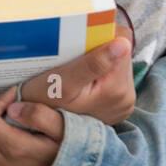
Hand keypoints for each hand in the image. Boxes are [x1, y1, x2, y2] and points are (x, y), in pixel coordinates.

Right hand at [16, 26, 134, 124]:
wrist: (38, 132)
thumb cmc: (45, 103)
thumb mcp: (64, 82)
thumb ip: (94, 63)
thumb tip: (124, 44)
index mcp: (118, 90)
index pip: (123, 41)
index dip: (102, 33)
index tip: (80, 41)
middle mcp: (127, 98)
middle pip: (122, 50)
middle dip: (100, 46)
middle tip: (75, 55)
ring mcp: (123, 102)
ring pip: (117, 60)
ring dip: (99, 57)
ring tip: (76, 67)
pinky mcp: (117, 103)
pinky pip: (113, 74)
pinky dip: (98, 70)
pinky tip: (82, 77)